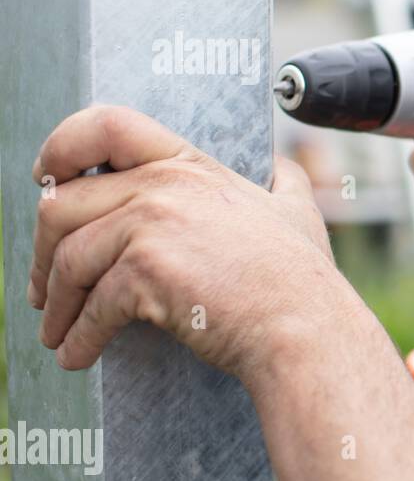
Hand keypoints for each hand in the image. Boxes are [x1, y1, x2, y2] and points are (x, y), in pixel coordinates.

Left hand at [28, 105, 342, 378]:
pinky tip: (77, 355)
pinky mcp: (144, 272)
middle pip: (63, 204)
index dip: (62, 147)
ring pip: (67, 259)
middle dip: (41, 252)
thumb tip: (280, 167)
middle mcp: (165, 186)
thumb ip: (281, 181)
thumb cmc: (301, 278)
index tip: (45, 178)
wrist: (304, 326)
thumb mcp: (295, 210)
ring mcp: (152, 226)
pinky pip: (90, 306)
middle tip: (46, 287)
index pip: (107, 126)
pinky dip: (77, 338)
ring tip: (58, 331)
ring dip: (56, 304)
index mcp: (190, 165)